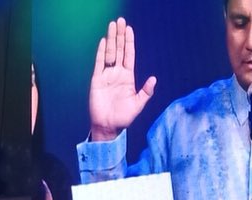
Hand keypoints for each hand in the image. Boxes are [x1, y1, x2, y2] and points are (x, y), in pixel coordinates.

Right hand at [89, 17, 156, 141]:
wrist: (108, 127)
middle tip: (120, 21)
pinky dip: (101, 52)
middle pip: (119, 50)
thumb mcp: (138, 105)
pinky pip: (99, 63)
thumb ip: (146, 92)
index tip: (129, 29)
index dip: (129, 42)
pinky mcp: (97, 80)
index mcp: (128, 77)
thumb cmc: (123, 118)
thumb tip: (154, 79)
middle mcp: (117, 73)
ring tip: (112, 25)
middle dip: (120, 36)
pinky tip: (103, 41)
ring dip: (111, 39)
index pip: (129, 55)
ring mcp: (107, 75)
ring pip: (109, 53)